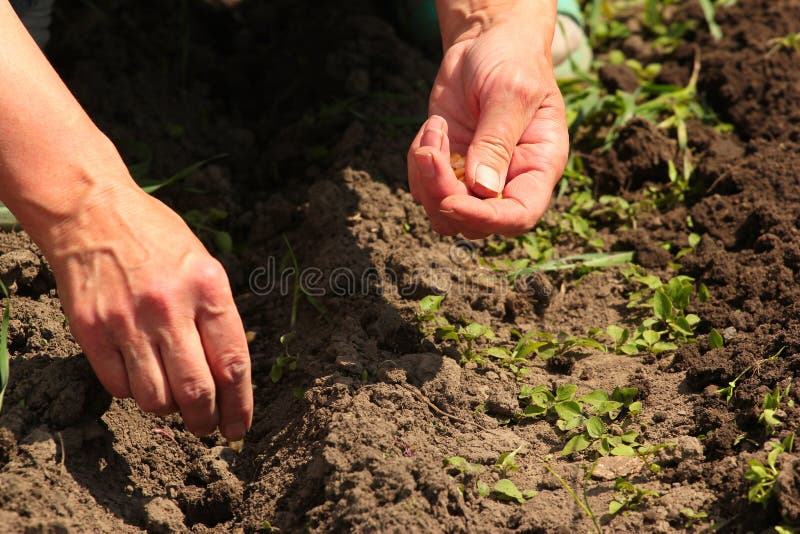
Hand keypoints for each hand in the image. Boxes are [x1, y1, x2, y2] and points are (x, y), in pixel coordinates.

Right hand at [41, 177, 251, 440]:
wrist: (92, 211)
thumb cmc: (157, 239)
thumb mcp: (203, 265)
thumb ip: (217, 316)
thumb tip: (229, 376)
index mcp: (208, 288)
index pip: (233, 364)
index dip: (240, 406)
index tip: (238, 429)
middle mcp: (170, 307)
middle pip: (196, 391)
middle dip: (205, 421)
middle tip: (206, 428)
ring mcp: (127, 320)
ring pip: (155, 398)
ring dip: (168, 409)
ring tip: (171, 398)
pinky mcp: (91, 330)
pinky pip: (118, 386)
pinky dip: (132, 391)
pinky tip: (138, 374)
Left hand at [408, 5, 568, 238]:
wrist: (487, 40)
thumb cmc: (512, 60)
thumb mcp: (510, 93)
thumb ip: (497, 141)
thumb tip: (483, 190)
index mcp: (539, 166)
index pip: (518, 216)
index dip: (486, 219)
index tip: (451, 202)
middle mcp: (509, 180)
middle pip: (474, 221)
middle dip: (443, 192)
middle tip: (433, 148)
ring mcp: (476, 176)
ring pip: (443, 211)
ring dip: (426, 177)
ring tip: (435, 129)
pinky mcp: (449, 165)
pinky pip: (424, 186)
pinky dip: (417, 162)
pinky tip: (433, 127)